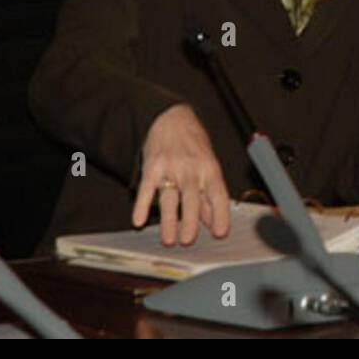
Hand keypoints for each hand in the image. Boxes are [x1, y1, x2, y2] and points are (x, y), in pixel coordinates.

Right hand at [132, 103, 231, 245]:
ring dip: (169, 219)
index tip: (220, 234)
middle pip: (192, 198)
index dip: (220, 215)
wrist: (171, 118)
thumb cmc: (193, 145)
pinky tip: (138, 220)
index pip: (218, 194)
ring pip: (169, 197)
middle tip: (188, 241)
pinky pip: (146, 188)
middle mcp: (191, 168)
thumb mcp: (208, 165)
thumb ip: (210, 194)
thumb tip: (214, 222)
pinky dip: (141, 205)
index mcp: (210, 169)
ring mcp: (170, 167)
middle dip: (191, 220)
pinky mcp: (152, 167)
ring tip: (168, 240)